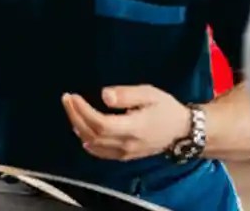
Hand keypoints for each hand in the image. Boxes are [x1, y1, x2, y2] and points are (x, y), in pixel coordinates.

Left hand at [61, 86, 190, 160]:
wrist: (183, 131)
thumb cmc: (166, 108)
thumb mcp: (149, 94)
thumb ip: (126, 95)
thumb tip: (104, 95)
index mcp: (133, 127)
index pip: (100, 123)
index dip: (83, 111)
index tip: (72, 96)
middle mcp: (127, 144)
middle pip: (92, 134)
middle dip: (75, 116)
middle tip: (67, 99)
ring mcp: (125, 153)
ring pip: (94, 145)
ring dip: (79, 127)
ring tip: (72, 110)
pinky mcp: (125, 156)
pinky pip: (101, 152)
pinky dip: (87, 142)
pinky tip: (81, 131)